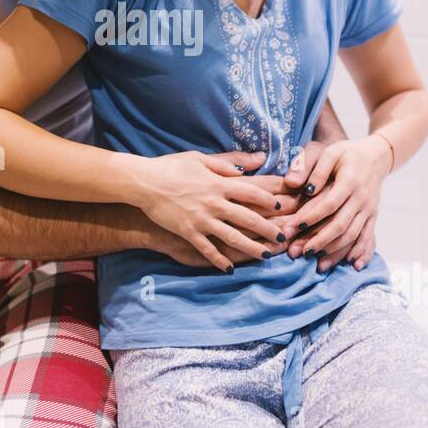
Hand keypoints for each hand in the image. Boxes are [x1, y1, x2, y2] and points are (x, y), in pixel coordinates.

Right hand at [131, 148, 302, 271]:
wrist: (144, 182)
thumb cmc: (172, 167)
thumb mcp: (202, 158)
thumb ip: (230, 162)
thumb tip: (258, 159)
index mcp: (219, 182)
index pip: (252, 192)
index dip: (270, 200)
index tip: (284, 207)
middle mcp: (214, 202)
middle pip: (248, 217)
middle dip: (268, 229)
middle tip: (284, 237)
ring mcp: (201, 219)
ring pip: (232, 236)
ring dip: (251, 247)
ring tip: (266, 256)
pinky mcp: (188, 231)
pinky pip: (207, 249)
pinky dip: (219, 260)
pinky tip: (230, 269)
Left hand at [281, 136, 391, 270]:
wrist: (377, 157)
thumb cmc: (346, 154)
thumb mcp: (328, 152)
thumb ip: (310, 165)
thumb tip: (294, 184)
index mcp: (349, 181)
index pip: (328, 204)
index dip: (310, 217)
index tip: (292, 228)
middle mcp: (362, 198)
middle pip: (341, 225)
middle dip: (319, 241)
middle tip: (299, 253)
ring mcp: (370, 210)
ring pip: (354, 235)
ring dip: (336, 252)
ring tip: (318, 265)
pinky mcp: (373, 217)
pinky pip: (369, 237)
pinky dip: (362, 252)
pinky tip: (353, 265)